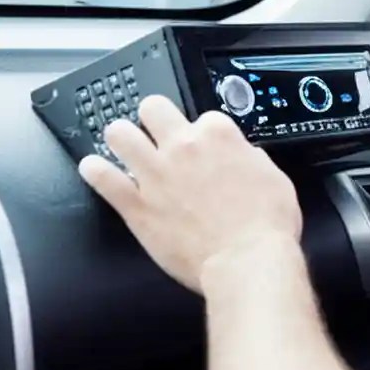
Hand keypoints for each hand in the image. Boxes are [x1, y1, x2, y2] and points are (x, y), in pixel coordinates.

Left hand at [78, 96, 302, 293]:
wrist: (247, 261)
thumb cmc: (266, 226)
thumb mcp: (275, 180)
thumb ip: (252, 161)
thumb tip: (244, 158)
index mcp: (219, 137)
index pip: (204, 117)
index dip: (204, 132)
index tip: (204, 145)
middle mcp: (183, 147)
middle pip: (152, 108)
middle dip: (154, 118)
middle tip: (156, 132)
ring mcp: (155, 174)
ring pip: (119, 133)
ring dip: (120, 137)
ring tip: (123, 144)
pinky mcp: (136, 204)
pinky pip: (102, 177)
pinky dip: (95, 170)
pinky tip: (94, 168)